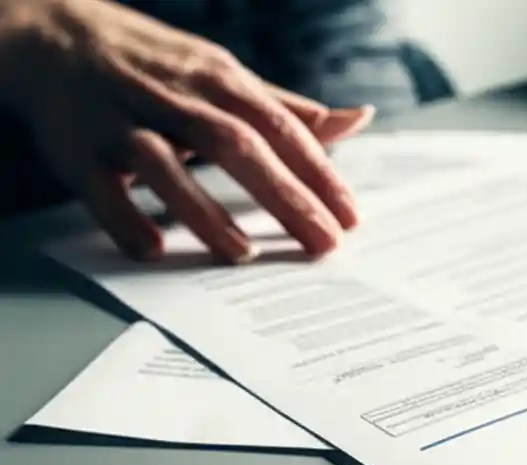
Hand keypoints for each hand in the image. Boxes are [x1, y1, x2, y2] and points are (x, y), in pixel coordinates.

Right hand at [0, 0, 374, 262]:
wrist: (54, 33)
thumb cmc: (159, 67)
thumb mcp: (225, 76)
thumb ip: (287, 108)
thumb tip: (357, 120)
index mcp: (219, 80)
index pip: (279, 127)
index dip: (318, 172)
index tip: (351, 217)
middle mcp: (174, 97)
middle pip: (235, 145)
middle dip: (284, 196)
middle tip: (323, 243)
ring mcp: (122, 121)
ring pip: (165, 162)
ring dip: (204, 210)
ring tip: (244, 254)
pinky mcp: (76, 148)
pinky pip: (99, 186)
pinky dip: (125, 217)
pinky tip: (155, 249)